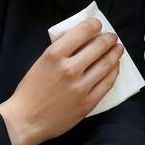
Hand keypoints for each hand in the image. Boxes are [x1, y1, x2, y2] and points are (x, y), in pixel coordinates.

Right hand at [0, 19, 123, 144]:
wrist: (26, 120)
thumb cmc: (31, 90)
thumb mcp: (41, 62)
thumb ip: (60, 50)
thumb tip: (80, 38)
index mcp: (54, 55)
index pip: (82, 31)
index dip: (94, 25)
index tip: (97, 24)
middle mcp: (69, 69)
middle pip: (98, 46)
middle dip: (109, 38)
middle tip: (112, 37)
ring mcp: (80, 87)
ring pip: (107, 64)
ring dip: (115, 53)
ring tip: (118, 49)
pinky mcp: (88, 102)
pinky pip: (107, 83)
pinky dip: (114, 72)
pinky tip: (115, 67)